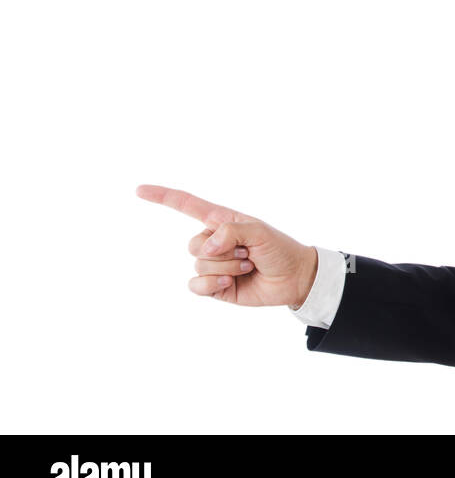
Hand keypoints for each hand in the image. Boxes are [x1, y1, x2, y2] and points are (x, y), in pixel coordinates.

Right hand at [136, 184, 317, 307]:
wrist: (292, 279)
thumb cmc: (279, 249)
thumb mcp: (259, 231)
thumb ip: (231, 231)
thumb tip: (206, 247)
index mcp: (221, 220)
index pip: (186, 205)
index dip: (163, 197)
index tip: (139, 190)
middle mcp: (213, 241)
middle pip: (194, 244)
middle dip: (223, 252)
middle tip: (248, 254)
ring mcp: (211, 264)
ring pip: (199, 266)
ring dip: (227, 269)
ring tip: (248, 267)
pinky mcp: (213, 286)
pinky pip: (196, 286)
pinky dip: (214, 285)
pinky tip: (232, 284)